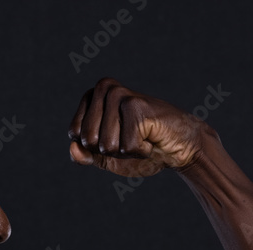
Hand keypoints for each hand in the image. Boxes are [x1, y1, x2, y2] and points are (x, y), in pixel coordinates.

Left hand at [68, 78, 206, 177]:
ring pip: (105, 145)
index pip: (74, 134)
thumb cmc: (143, 148)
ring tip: (142, 137)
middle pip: (88, 139)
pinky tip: (152, 138)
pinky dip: (140, 151)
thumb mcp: (106, 157)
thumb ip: (85, 155)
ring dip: (125, 151)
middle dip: (110, 150)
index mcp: (92, 96)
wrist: (179, 148)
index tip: (117, 138)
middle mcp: (105, 89)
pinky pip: (125, 147)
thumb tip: (72, 147)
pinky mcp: (137, 106)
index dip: (95, 147)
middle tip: (131, 138)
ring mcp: (121, 95)